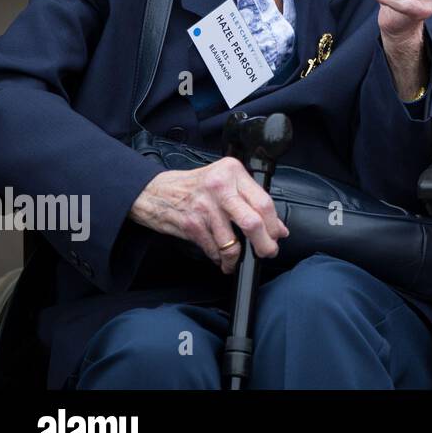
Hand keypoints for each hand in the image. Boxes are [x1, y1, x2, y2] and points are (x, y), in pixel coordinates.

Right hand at [129, 157, 288, 273]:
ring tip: (238, 260)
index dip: (274, 224)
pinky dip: (219, 258)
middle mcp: (220, 187)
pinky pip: (214, 249)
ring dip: (238, 258)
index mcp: (232, 171)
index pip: (264, 201)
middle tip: (267, 252)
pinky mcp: (191, 225)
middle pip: (253, 222)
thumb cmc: (193, 187)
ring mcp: (204, 207)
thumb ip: (250, 201)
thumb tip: (277, 228)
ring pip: (232, 242)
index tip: (277, 235)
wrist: (154, 192)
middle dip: (264, 244)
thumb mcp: (223, 182)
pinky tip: (220, 258)